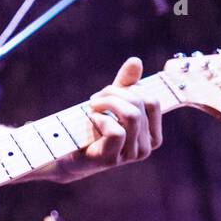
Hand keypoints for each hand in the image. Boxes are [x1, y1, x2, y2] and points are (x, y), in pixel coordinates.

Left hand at [52, 57, 162, 181]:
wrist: (67, 151)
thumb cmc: (93, 126)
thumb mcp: (112, 102)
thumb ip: (126, 83)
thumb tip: (136, 61)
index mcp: (152, 134)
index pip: (152, 101)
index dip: (130, 89)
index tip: (110, 93)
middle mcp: (146, 147)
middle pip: (139, 104)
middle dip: (114, 93)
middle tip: (95, 99)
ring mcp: (130, 155)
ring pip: (132, 115)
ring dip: (107, 103)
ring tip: (92, 106)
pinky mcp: (112, 159)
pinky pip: (116, 131)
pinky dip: (101, 119)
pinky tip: (92, 121)